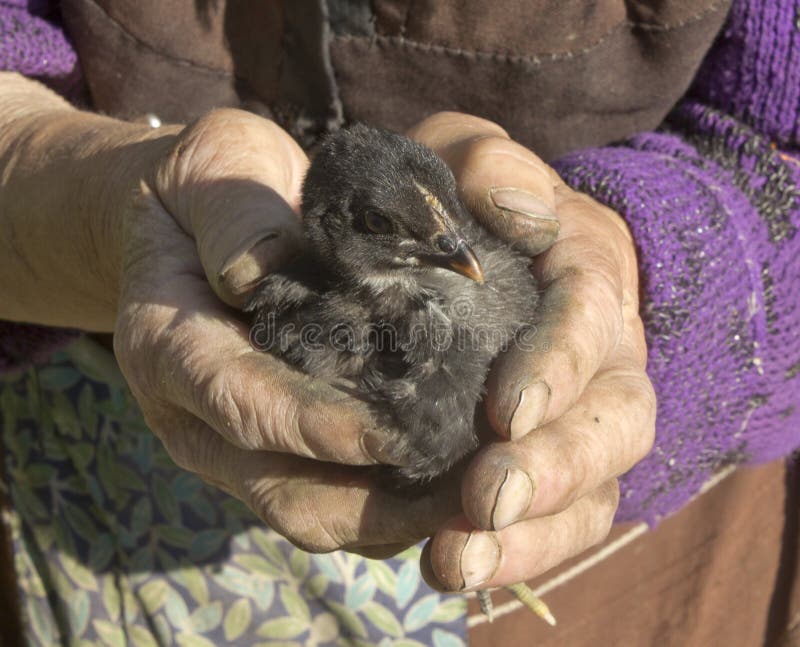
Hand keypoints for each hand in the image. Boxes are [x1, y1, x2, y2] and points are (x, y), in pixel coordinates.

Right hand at [113, 109, 465, 552]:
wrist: (193, 220)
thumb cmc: (213, 185)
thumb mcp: (216, 172)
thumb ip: (235, 220)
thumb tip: (258, 276)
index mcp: (167, 348)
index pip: (243, 405)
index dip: (318, 428)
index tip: (399, 434)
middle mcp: (193, 414)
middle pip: (280, 491)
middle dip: (374, 506)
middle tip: (467, 491)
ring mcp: (233, 440)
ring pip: (310, 514)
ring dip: (392, 518)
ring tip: (473, 496)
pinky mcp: (271, 446)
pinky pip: (330, 499)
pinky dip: (387, 505)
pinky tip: (450, 482)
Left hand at [408, 113, 655, 590]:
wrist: (466, 253)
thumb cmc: (460, 202)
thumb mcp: (458, 158)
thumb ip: (482, 161)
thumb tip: (519, 207)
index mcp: (587, 265)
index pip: (591, 314)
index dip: (558, 363)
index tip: (504, 411)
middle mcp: (606, 348)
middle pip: (616, 418)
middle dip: (556, 464)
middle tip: (486, 498)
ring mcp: (588, 413)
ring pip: (597, 485)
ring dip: (535, 529)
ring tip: (458, 560)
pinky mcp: (560, 463)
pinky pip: (563, 519)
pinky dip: (519, 550)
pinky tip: (456, 567)